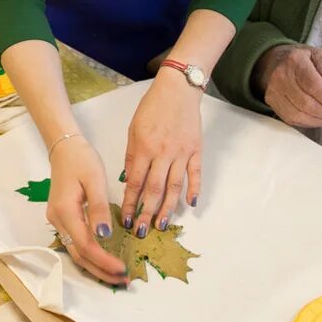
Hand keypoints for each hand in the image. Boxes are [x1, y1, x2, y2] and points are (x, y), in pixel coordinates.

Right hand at [47, 135, 128, 285]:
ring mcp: (57, 221)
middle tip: (123, 280)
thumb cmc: (81, 159)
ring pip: (75, 252)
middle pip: (78, 255)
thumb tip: (105, 237)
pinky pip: (75, 243)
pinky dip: (90, 255)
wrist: (64, 148)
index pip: (86, 245)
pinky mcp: (61, 219)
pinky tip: (103, 259)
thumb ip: (99, 209)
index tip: (123, 269)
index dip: (104, 260)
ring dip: (95, 266)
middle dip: (100, 271)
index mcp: (65, 211)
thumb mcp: (94, 180)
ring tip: (116, 275)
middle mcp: (57, 220)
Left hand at [121, 70, 202, 237]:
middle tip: (141, 231)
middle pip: (154, 189)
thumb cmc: (152, 107)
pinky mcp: (196, 150)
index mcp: (144, 147)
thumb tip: (130, 181)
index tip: (126, 219)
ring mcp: (181, 153)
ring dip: (168, 208)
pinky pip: (195, 174)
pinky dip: (194, 190)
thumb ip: (132, 156)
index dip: (130, 202)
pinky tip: (190, 205)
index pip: (135, 182)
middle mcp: (162, 153)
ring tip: (162, 225)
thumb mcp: (133, 129)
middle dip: (146, 213)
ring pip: (174, 187)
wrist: (178, 90)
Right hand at [255, 44, 321, 127]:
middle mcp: (281, 77)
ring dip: (319, 121)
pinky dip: (309, 123)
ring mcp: (274, 92)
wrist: (272, 62)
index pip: (313, 85)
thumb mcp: (316, 54)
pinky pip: (292, 119)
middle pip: (306, 103)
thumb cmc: (299, 59)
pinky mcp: (273, 104)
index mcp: (295, 62)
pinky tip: (320, 120)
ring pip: (298, 114)